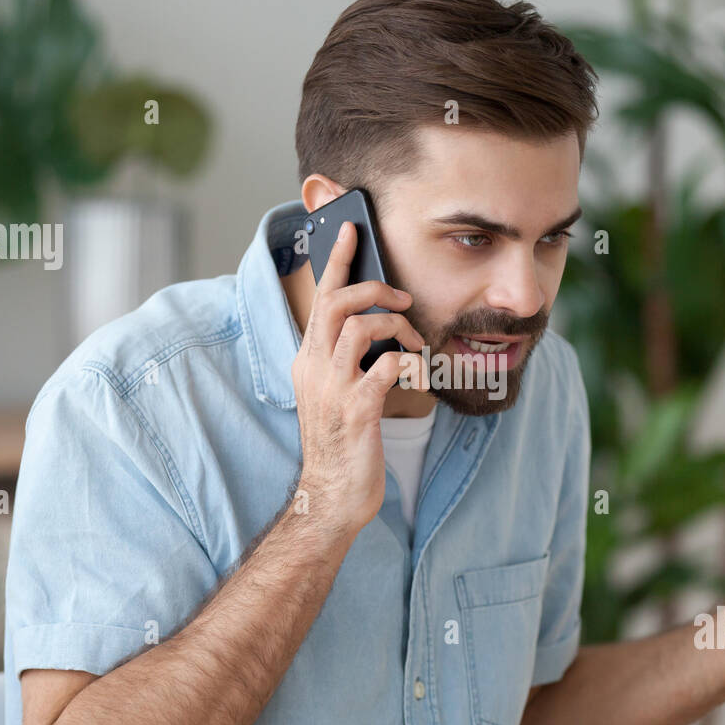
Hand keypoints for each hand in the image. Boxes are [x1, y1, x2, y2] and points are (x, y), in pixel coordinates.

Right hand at [291, 221, 425, 532]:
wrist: (332, 495)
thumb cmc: (342, 444)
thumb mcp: (337, 392)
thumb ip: (348, 359)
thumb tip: (380, 326)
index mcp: (309, 360)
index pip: (320, 298)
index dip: (336, 261)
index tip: (350, 229)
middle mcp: (314, 368)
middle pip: (336, 303)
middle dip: (374, 289)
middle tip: (402, 300)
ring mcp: (333, 389)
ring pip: (359, 328)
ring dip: (395, 327)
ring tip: (412, 345)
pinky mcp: (356, 411)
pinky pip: (385, 368)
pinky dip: (407, 364)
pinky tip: (415, 376)